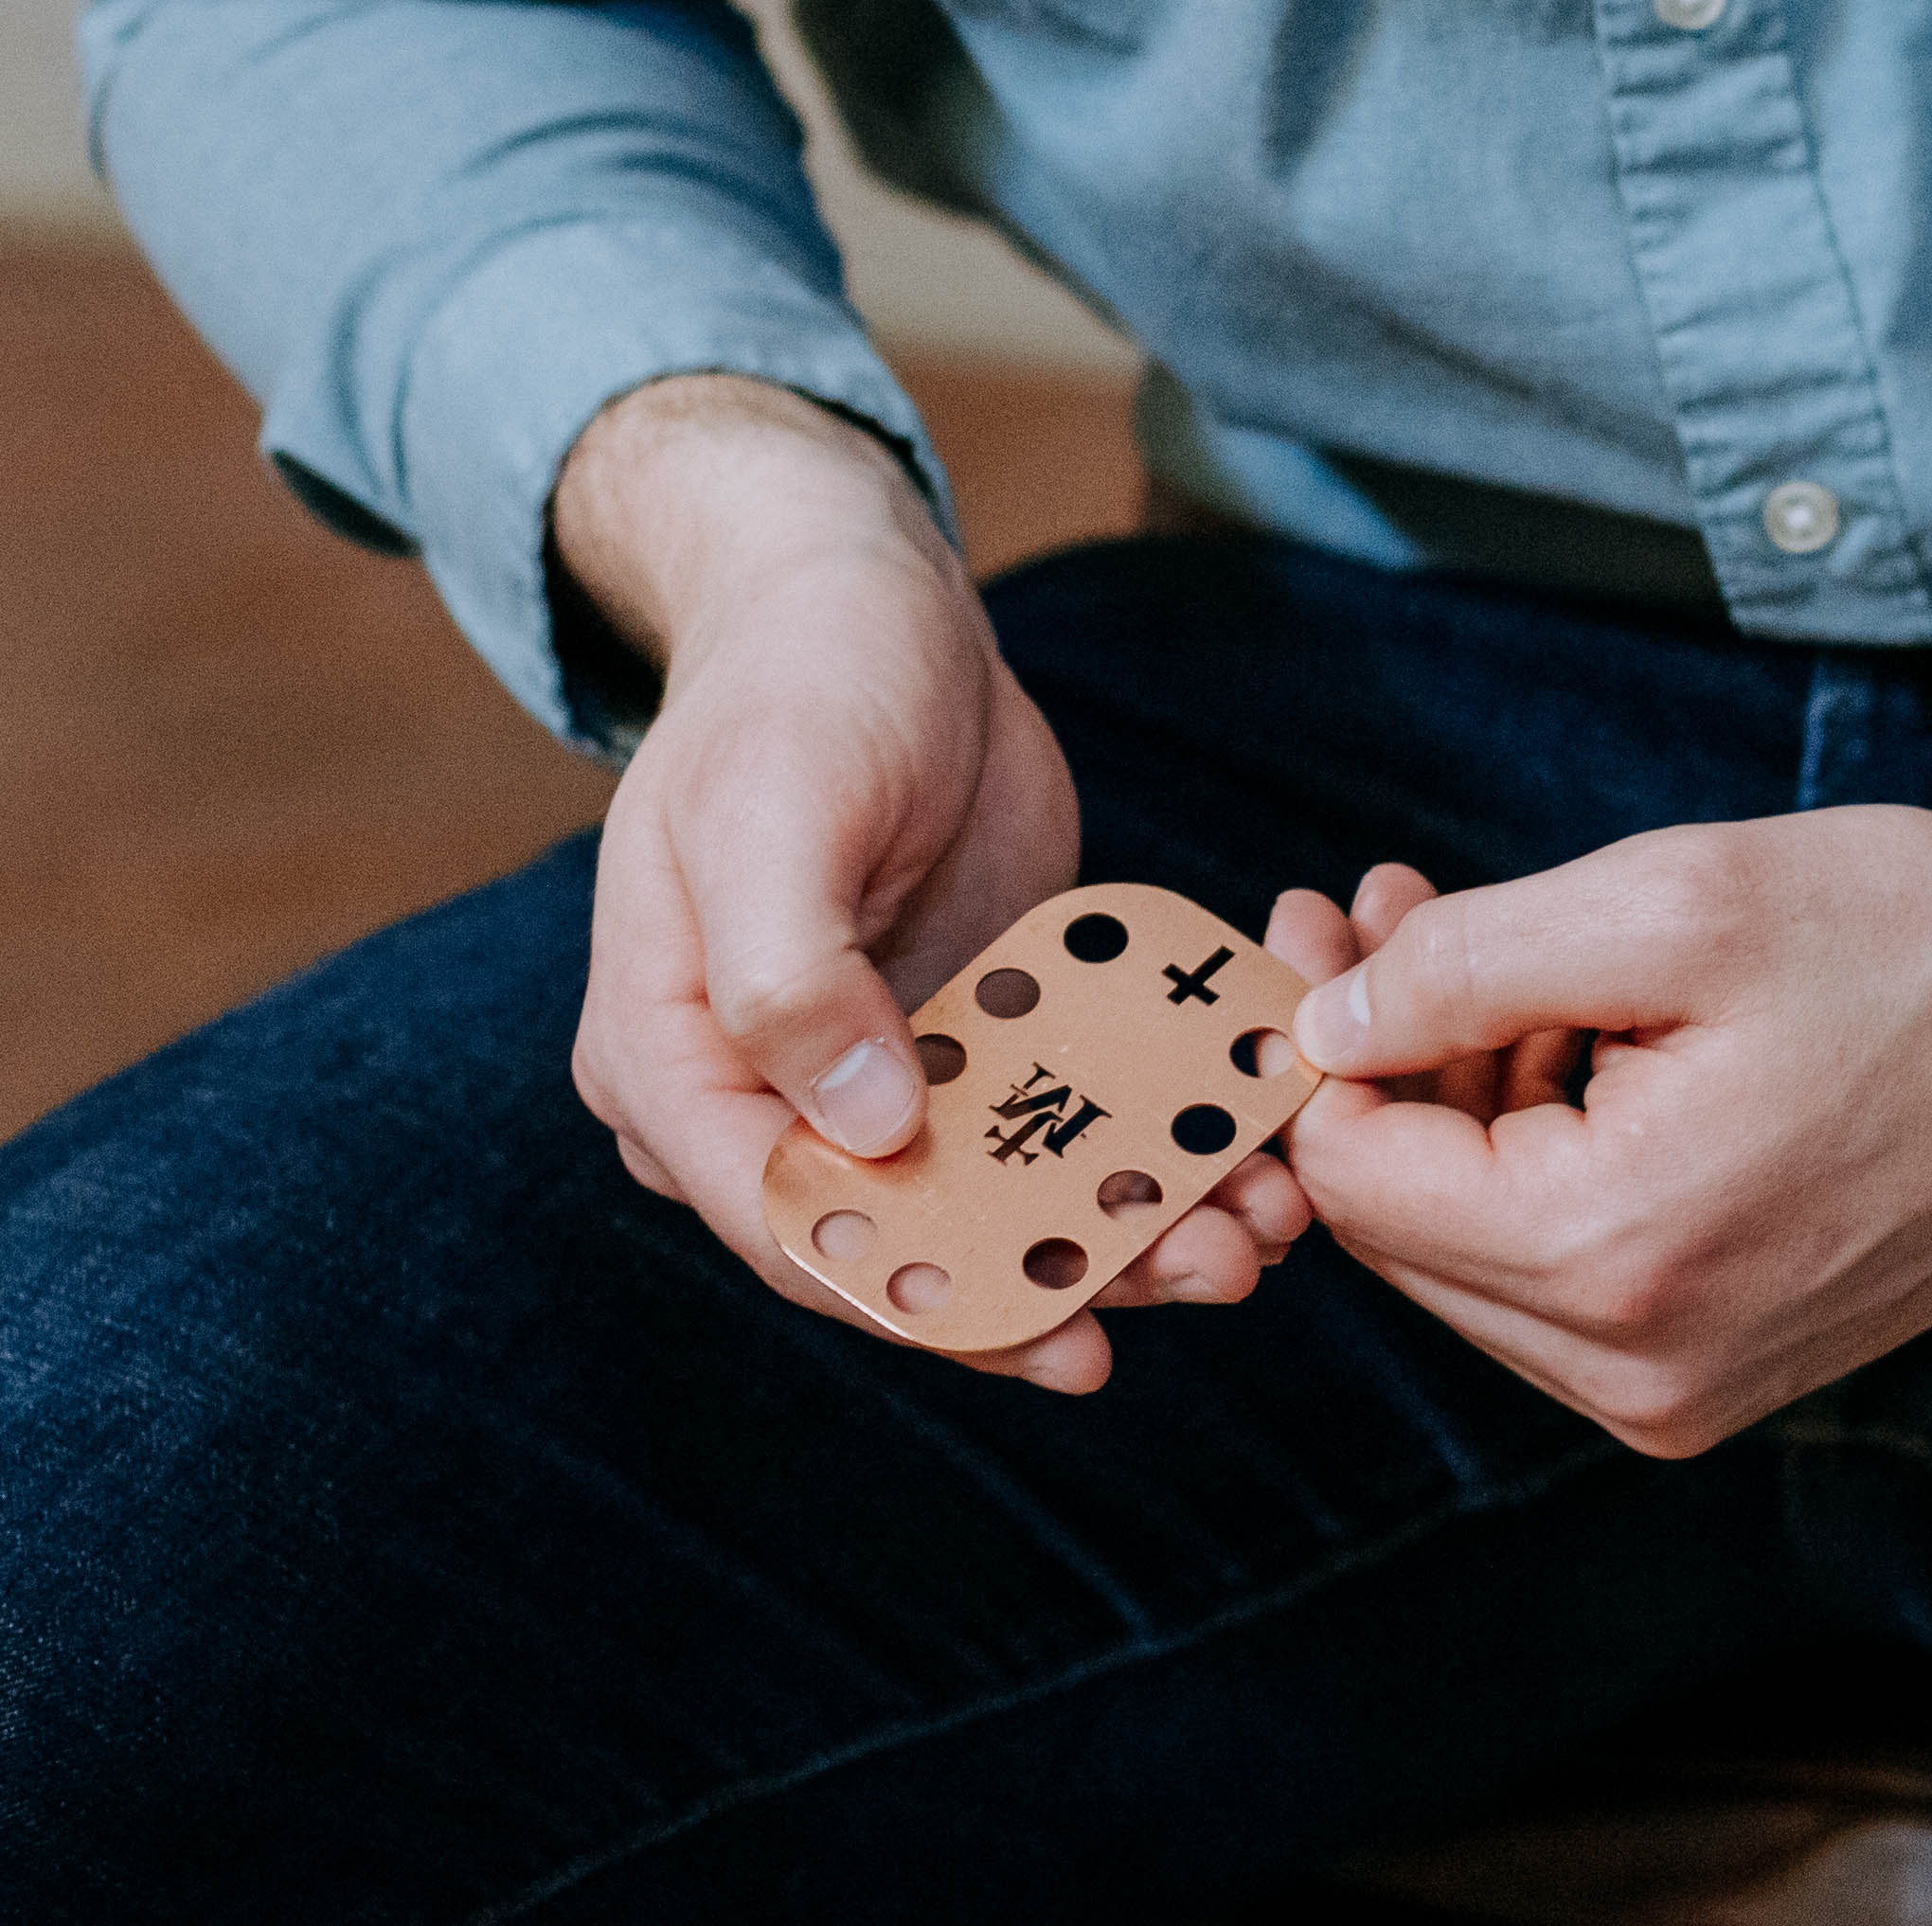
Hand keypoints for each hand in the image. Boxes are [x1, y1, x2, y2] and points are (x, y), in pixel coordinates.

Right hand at [557, 376, 1310, 1390]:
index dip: (924, 1295)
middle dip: (1062, 1274)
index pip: (793, 1227)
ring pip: (1003, 1195)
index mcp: (673, 1068)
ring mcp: (877, 1070)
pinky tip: (1243, 1154)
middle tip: (1212, 1273)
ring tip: (1257, 1231)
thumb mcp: (775, 810)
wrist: (867, 599)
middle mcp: (767, 1098)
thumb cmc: (795, 684)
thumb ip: (790, 977)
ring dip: (1129, 1225)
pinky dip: (1143, 1145)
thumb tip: (863, 1130)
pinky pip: (1058, 1118)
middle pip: (914, 1236)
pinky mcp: (972, 1029)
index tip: (1057, 1332)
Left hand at [1272, 810, 1931, 1456]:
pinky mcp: (1717, 1376)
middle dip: (1384, 1059)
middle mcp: (1633, 1369)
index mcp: (1613, 1256)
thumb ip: (1466, 967)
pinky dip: (1539, 1156)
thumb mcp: (1674, 903)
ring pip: (1472, 1250)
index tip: (1336, 917)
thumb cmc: (1911, 950)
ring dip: (1459, 1101)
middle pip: (1401, 1223)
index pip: (1355, 1175)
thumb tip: (1319, 1026)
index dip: (1325, 1033)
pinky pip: (1560, 1276)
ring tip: (1503, 956)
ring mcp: (1678, 1392)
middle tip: (1394, 913)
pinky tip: (1573, 1039)